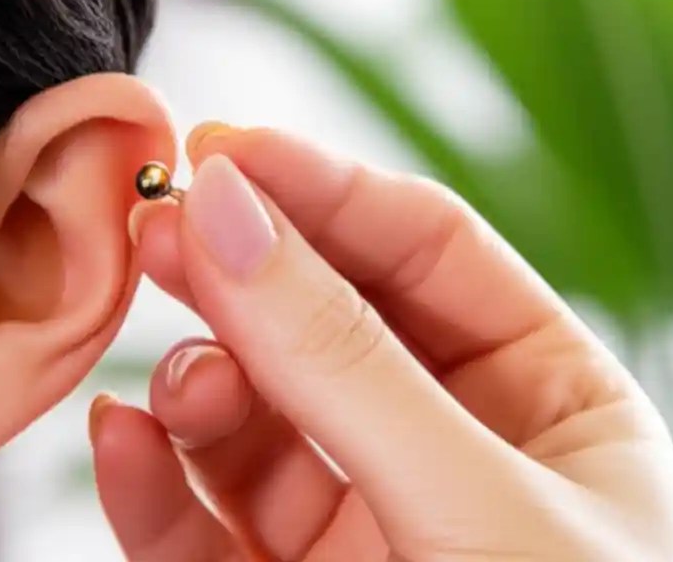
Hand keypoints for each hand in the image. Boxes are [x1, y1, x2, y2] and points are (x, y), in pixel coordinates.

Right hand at [89, 125, 672, 560]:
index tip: (223, 149)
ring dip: (200, 380)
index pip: (427, 250)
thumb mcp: (481, 504)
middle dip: (246, 272)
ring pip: (258, 417)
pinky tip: (123, 440)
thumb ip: (351, 366)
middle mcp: (455, 445)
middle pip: (329, 318)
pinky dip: (156, 482)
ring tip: (171, 379)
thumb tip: (238, 214)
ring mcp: (370, 520)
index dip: (325, 190)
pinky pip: (208, 523)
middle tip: (160, 225)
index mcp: (550, 396)